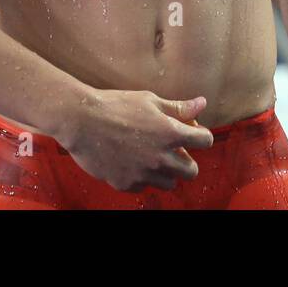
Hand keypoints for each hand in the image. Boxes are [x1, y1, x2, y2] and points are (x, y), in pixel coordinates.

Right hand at [55, 90, 214, 192]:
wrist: (82, 121)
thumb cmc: (116, 105)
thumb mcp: (149, 100)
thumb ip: (178, 108)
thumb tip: (202, 104)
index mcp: (170, 133)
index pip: (205, 141)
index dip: (201, 135)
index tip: (192, 133)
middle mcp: (161, 158)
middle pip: (191, 171)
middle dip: (186, 159)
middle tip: (173, 149)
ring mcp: (144, 174)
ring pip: (170, 183)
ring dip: (166, 172)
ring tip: (151, 156)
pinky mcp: (127, 184)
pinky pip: (145, 186)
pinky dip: (143, 177)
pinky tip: (132, 162)